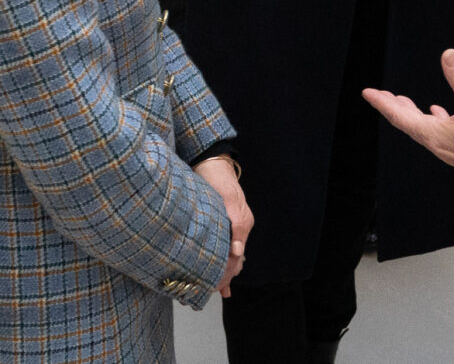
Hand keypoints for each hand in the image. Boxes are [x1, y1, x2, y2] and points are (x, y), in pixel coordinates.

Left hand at [194, 157, 252, 296]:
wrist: (211, 162)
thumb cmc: (216, 178)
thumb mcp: (226, 199)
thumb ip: (235, 224)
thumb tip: (238, 251)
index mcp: (243, 222)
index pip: (236, 255)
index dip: (226, 271)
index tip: (216, 286)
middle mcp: (241, 226)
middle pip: (236, 258)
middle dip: (226, 276)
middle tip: (213, 291)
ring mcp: (234, 225)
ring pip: (233, 255)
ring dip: (226, 272)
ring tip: (219, 290)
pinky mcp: (226, 224)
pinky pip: (229, 247)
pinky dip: (227, 263)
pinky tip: (224, 276)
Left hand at [363, 50, 453, 175]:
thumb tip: (448, 55)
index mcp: (435, 136)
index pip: (400, 117)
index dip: (383, 103)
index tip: (368, 93)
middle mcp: (439, 145)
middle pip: (407, 124)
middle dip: (393, 107)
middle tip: (379, 94)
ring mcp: (450, 149)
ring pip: (422, 129)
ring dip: (411, 114)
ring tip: (403, 102)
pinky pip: (439, 134)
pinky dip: (433, 121)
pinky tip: (439, 114)